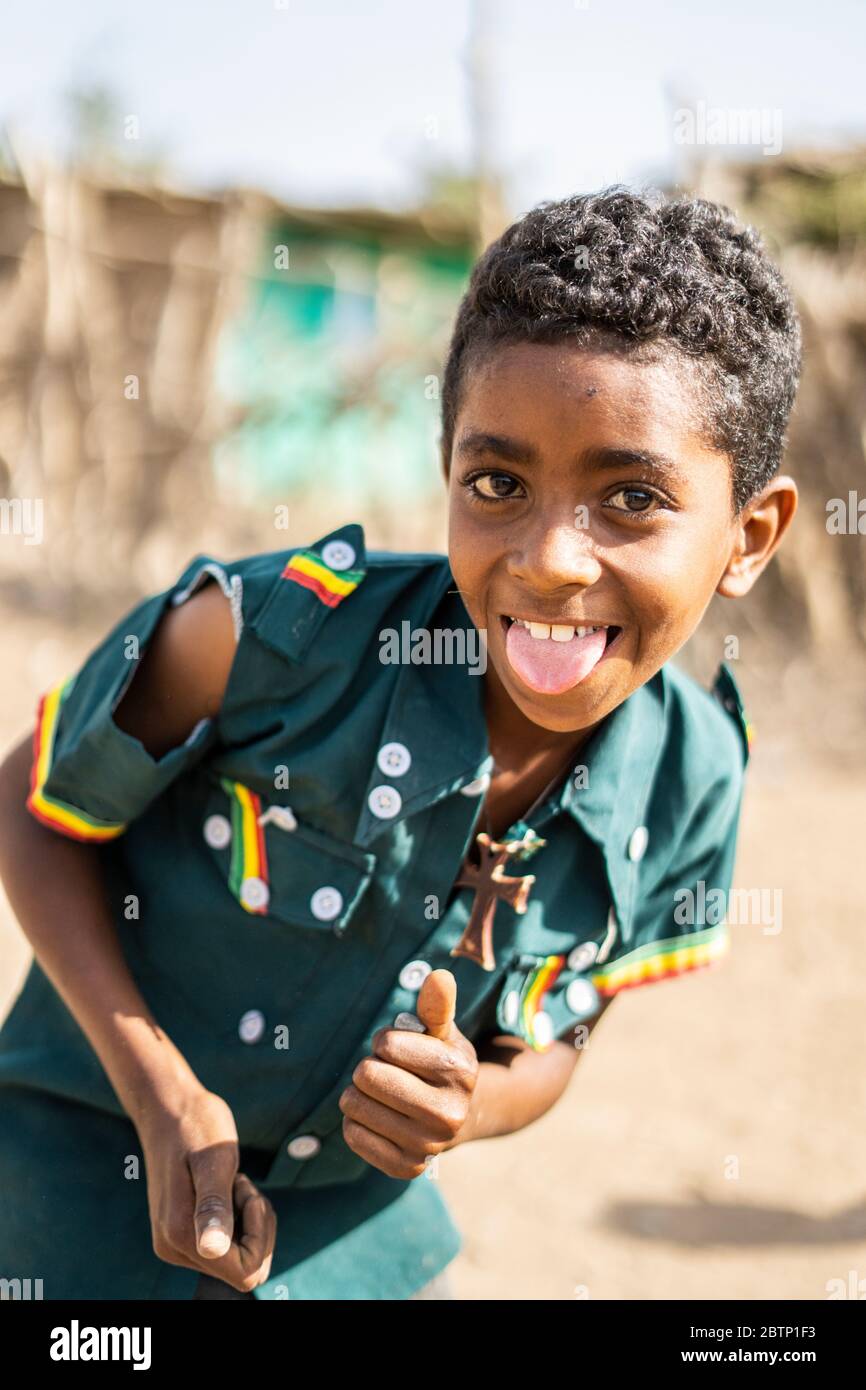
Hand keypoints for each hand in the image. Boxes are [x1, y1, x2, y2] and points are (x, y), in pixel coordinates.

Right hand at [135, 1083, 276, 1292]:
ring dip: (247, 1220)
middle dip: (255, 1227)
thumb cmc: (196, 1126)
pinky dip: (237, 1217)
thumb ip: (213, 1206)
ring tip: (231, 1180)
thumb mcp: (214, 1160)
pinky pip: (226, 1244)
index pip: (246, 1272)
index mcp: (181, 1235)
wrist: (168, 1109)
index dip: (260, 1235)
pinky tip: (225, 1186)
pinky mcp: (180, 1234)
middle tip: (239, 1182)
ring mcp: (174, 1244)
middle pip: (243, 1268)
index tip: (245, 1191)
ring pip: (236, 1257)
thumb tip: (212, 1249)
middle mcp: (173, 1249)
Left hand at [338, 969, 479, 1178]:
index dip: (385, 1042)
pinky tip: (377, 1118)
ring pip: (354, 1106)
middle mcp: (448, 1113)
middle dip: (369, 1067)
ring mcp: (428, 1145)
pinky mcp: (407, 1168)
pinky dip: (355, 1122)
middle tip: (388, 1073)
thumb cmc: (440, 1062)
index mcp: (458, 1071)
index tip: (399, 1049)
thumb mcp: (442, 1031)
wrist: (460, 1116)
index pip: (386, 1045)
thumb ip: (437, 1004)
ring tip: (382, 1094)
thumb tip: (439, 975)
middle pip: (367, 1076)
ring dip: (359, 1094)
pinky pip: (353, 1136)